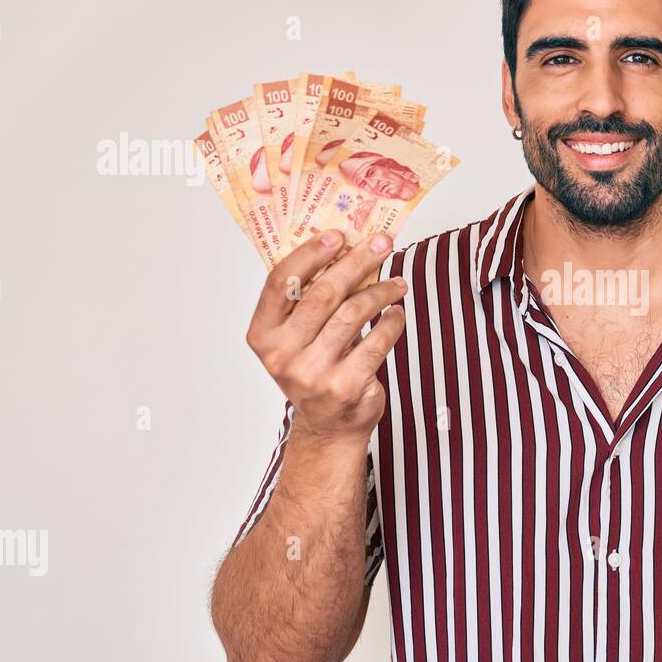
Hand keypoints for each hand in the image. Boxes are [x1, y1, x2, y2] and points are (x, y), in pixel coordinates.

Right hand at [245, 230, 406, 444]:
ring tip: (398, 284)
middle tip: (382, 243)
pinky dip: (392, 323)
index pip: (280, 282)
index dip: (309, 254)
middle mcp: (281, 354)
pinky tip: (398, 313)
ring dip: (381, 292)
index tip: (338, 235)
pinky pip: (376, 342)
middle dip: (356, 262)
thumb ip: (308, 300)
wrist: (329, 426)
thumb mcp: (298, 337)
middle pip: (322, 293)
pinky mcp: (344, 387)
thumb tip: (345, 247)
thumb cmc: (316, 369)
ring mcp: (311, 373)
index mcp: (263, 334)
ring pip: (352, 314)